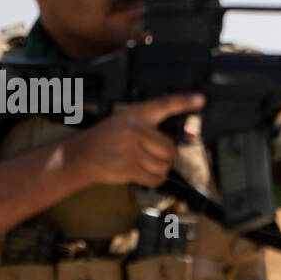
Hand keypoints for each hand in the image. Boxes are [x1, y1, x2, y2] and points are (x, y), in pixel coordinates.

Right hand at [70, 93, 203, 186]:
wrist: (81, 155)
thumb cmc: (106, 139)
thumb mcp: (125, 122)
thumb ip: (150, 127)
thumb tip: (182, 139)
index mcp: (136, 113)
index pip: (164, 104)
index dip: (183, 101)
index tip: (200, 99)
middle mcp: (135, 129)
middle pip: (170, 147)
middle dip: (166, 154)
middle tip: (153, 154)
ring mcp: (132, 149)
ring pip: (164, 164)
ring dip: (159, 168)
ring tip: (144, 162)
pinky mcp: (129, 167)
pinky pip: (156, 177)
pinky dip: (154, 179)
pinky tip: (143, 173)